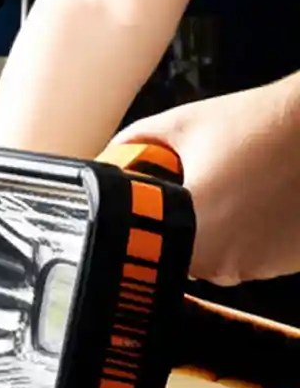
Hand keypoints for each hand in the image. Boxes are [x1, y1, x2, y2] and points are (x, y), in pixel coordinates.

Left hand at [110, 77, 299, 284]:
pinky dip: (249, 236)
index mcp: (193, 226)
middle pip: (182, 256)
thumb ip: (132, 143)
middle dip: (179, 227)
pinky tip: (257, 200)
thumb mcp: (180, 125)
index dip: (142, 229)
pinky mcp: (291, 263)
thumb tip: (105, 160)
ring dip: (216, 233)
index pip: (147, 250)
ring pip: (219, 259)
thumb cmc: (257, 121)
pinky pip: (253, 257)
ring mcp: (263, 266)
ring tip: (231, 189)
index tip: (147, 211)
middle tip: (191, 190)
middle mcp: (228, 258)